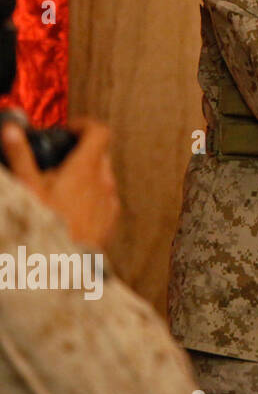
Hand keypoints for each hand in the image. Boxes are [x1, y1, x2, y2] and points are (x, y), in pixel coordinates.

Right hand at [1, 118, 119, 250]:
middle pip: (99, 154)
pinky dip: (89, 196)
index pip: (99, 132)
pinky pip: (103, 199)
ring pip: (101, 178)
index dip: (84, 126)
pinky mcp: (109, 221)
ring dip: (84, 176)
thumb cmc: (44, 225)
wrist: (61, 267)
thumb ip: (20, 155)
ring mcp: (109, 202)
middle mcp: (103, 182)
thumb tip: (11, 130)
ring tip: (57, 188)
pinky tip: (68, 209)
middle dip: (79, 152)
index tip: (66, 131)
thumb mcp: (26, 187)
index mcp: (85, 169)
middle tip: (54, 161)